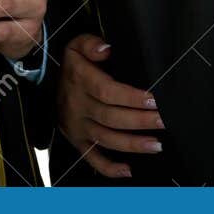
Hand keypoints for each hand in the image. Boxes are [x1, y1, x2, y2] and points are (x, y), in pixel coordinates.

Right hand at [55, 35, 163, 178]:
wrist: (49, 82)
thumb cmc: (74, 64)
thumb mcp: (77, 44)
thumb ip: (91, 43)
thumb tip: (105, 49)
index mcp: (80, 81)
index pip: (107, 92)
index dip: (131, 98)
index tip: (154, 100)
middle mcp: (77, 106)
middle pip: (111, 118)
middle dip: (140, 121)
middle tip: (164, 121)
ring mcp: (76, 127)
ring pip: (105, 139)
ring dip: (132, 144)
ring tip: (157, 145)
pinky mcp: (76, 141)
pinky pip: (91, 158)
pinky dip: (109, 168)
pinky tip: (129, 170)